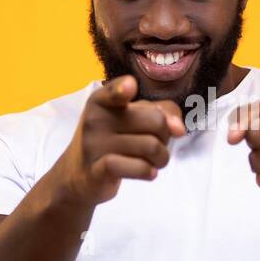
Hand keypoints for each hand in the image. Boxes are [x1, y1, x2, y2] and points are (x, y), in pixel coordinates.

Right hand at [58, 74, 185, 205]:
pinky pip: (138, 167)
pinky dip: (149, 171)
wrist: (81, 174)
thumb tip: (178, 129)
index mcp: (103, 100)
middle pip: (156, 121)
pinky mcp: (98, 170)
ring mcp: (94, 145)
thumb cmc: (115, 140)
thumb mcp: (134, 117)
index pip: (116, 90)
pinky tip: (149, 173)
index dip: (124, 88)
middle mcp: (96, 119)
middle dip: (166, 136)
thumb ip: (163, 111)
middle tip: (156, 144)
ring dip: (162, 158)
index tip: (131, 86)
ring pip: (152, 146)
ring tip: (154, 161)